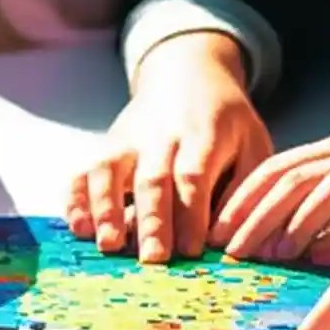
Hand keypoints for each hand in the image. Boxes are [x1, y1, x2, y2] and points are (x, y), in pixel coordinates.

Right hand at [68, 32, 271, 262]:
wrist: (186, 72)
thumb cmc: (225, 120)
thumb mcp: (252, 141)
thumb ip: (246, 186)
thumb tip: (231, 237)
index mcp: (203, 135)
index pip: (193, 176)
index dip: (190, 213)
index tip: (191, 250)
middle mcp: (160, 137)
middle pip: (152, 179)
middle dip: (151, 220)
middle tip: (153, 258)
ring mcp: (126, 141)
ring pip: (110, 173)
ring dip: (106, 209)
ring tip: (108, 245)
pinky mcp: (104, 148)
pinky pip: (83, 172)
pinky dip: (76, 199)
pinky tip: (79, 228)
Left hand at [215, 110, 329, 260]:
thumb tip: (291, 243)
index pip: (279, 167)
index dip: (243, 198)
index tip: (218, 230)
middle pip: (292, 178)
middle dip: (254, 215)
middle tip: (230, 250)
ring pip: (325, 189)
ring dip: (292, 223)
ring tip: (269, 254)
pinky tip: (321, 254)